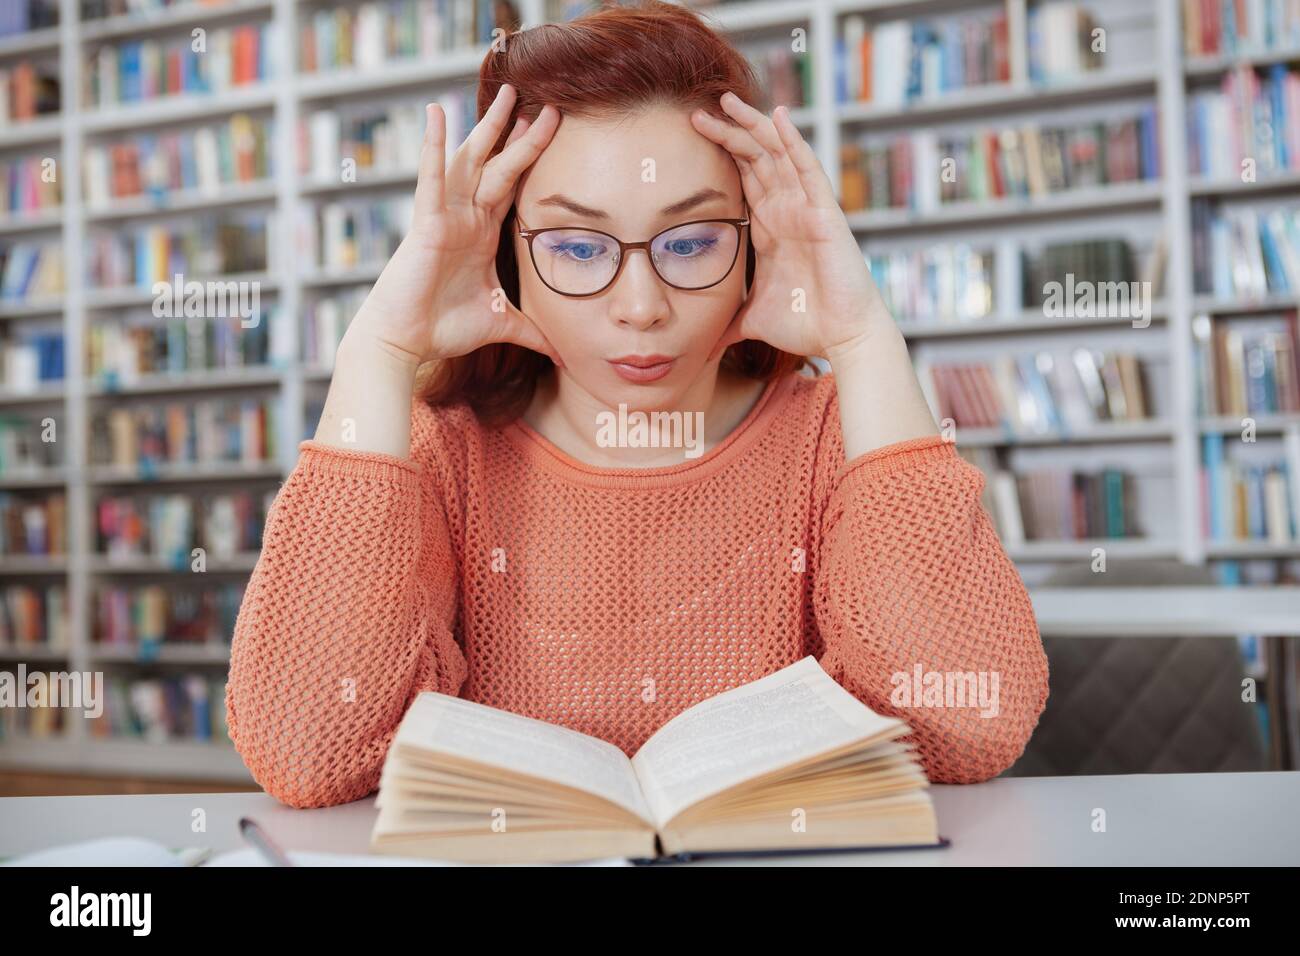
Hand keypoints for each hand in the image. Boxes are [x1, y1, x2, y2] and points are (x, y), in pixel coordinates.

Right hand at [346, 83, 562, 366]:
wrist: (406, 341)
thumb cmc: (443, 329)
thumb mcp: (502, 325)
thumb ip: (534, 332)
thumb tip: (564, 354)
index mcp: (482, 233)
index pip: (513, 187)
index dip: (532, 159)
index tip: (553, 131)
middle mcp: (466, 218)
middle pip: (498, 165)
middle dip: (520, 134)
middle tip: (545, 102)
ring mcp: (446, 216)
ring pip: (472, 162)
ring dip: (489, 128)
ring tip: (508, 94)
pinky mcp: (426, 223)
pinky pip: (432, 178)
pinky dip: (434, 146)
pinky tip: (437, 114)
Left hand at [690, 93, 893, 363]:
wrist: (841, 337)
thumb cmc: (804, 326)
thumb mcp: (751, 319)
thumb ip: (726, 323)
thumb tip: (699, 349)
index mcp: (769, 228)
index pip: (742, 180)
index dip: (720, 157)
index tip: (690, 138)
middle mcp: (786, 211)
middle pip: (753, 160)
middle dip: (727, 134)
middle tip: (696, 113)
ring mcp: (805, 208)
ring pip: (776, 155)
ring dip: (752, 127)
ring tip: (727, 101)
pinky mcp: (823, 213)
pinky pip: (807, 168)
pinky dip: (793, 141)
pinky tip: (778, 116)